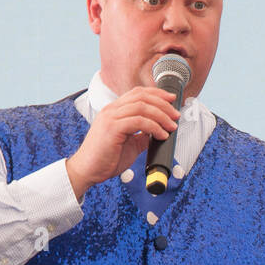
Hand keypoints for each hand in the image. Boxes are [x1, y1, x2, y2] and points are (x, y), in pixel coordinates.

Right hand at [65, 86, 179, 198]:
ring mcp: (110, 117)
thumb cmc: (105, 159)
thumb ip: (142, 136)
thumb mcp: (130, 144)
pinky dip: (154, 127)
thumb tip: (159, 133)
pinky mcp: (112, 128)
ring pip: (142, 107)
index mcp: (114, 110)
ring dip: (161, 116)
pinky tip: (161, 135)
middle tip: (176, 115)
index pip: (138, 93)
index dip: (157, 94)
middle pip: (142, 96)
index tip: (171, 100)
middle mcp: (111, 110)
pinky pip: (138, 122)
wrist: (88, 171)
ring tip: (171, 126)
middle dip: (163, 104)